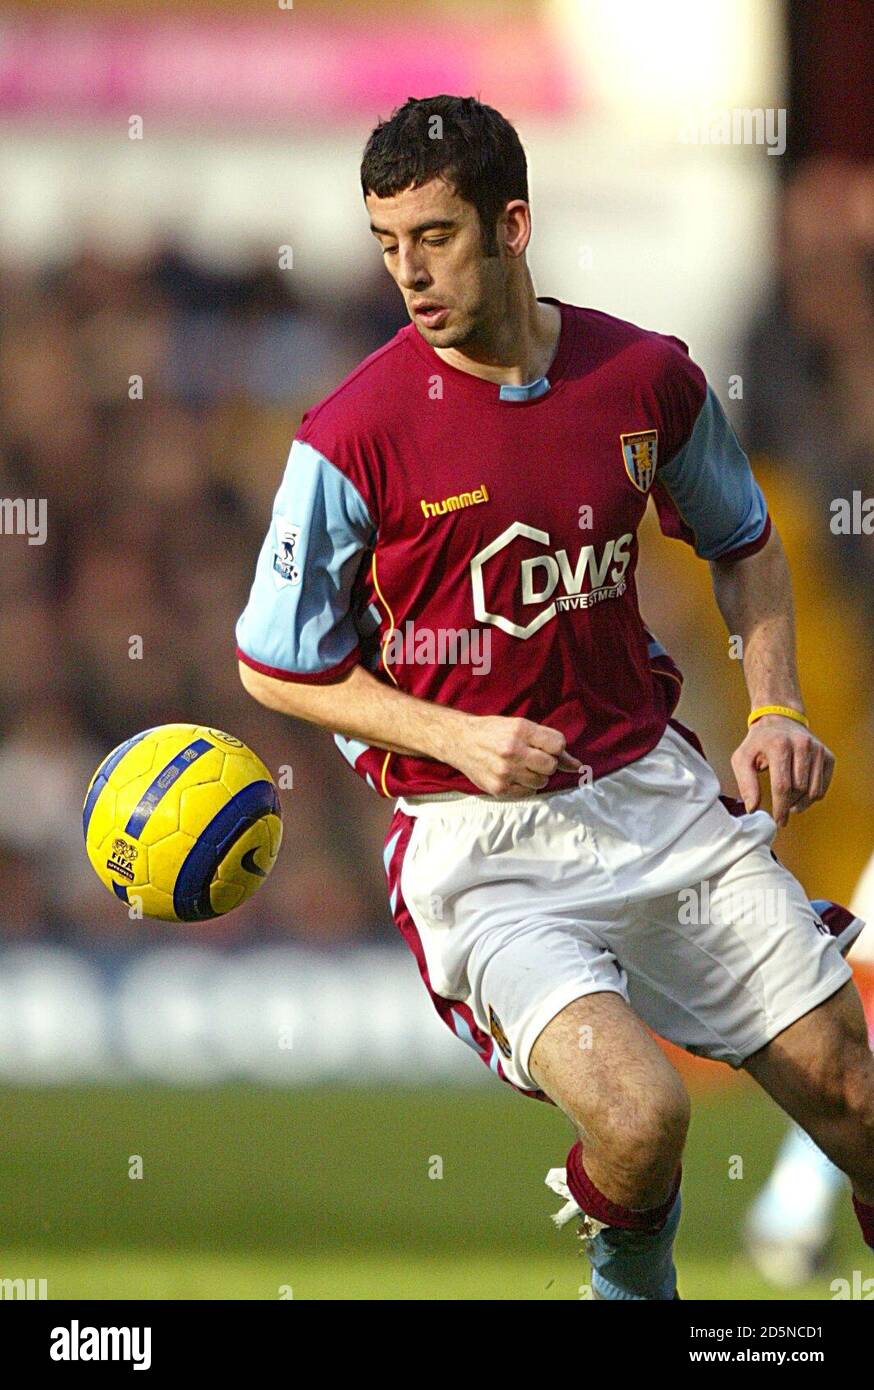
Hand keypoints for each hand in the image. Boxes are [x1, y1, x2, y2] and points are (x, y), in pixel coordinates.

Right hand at [452, 715, 582, 795]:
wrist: (461, 741)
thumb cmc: (494, 732)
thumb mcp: (520, 727)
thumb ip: (549, 743)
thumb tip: (578, 766)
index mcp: (520, 730)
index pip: (558, 745)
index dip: (556, 748)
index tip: (545, 747)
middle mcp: (512, 751)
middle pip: (551, 765)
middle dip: (547, 762)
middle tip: (533, 757)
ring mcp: (505, 772)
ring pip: (542, 781)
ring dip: (537, 775)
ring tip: (522, 766)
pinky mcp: (499, 788)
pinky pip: (529, 792)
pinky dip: (526, 785)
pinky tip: (514, 775)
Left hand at [731, 715, 834, 827]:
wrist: (780, 720)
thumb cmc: (759, 743)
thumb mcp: (742, 758)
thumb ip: (746, 783)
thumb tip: (753, 808)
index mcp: (779, 745)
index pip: (782, 786)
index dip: (780, 807)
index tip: (779, 821)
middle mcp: (802, 745)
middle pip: (799, 790)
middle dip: (788, 805)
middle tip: (781, 808)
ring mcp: (818, 749)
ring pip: (813, 791)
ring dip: (801, 803)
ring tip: (789, 802)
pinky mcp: (828, 755)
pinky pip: (823, 786)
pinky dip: (812, 796)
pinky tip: (800, 794)